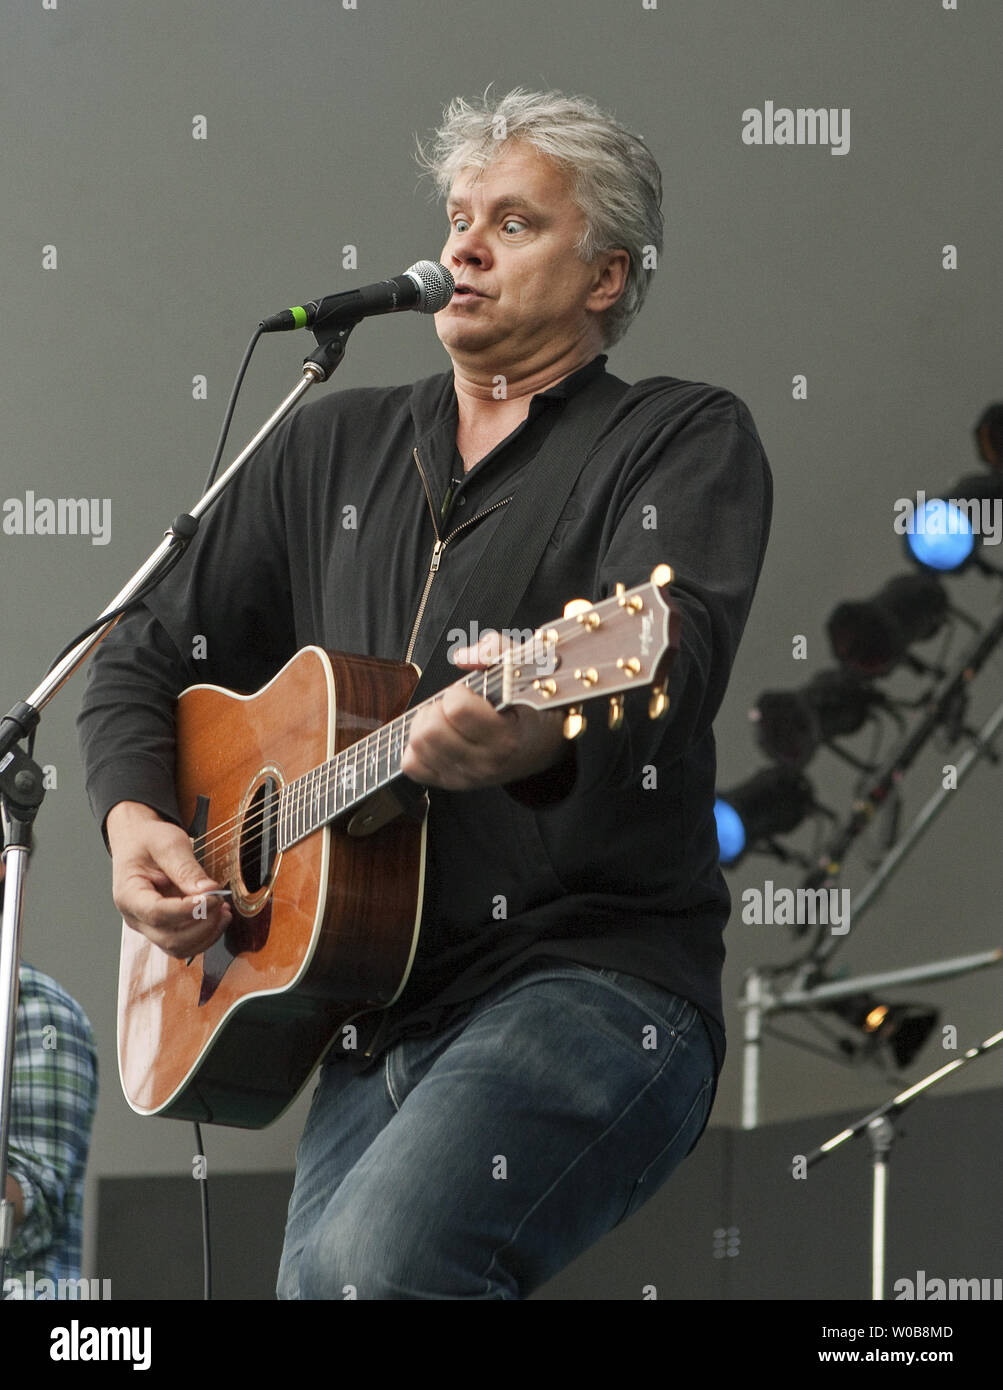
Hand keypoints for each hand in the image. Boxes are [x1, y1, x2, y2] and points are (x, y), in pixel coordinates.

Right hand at [106, 801, 230, 958]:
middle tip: (219, 900)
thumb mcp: (167, 844)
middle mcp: (135, 917)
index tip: (212, 897)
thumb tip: (209, 891)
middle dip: (202, 925)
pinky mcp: (163, 928)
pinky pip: (184, 943)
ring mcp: (148, 926)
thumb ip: (186, 868)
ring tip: (223, 910)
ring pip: (179, 947)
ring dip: (206, 934)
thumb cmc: (148, 841)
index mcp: (129, 894)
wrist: (138, 841)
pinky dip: (205, 935)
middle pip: (170, 938)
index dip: (188, 910)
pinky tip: (217, 916)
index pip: (157, 913)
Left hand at [401, 631, 566, 790]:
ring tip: (448, 720)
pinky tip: (438, 738)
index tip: (471, 693)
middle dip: (436, 709)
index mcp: (507, 737)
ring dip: (426, 726)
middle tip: (454, 706)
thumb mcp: (526, 670)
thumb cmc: (534, 705)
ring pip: (417, 747)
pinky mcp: (452, 783)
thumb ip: (496, 651)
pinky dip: (418, 748)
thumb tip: (461, 657)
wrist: (546, 743)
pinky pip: (413, 767)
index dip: (458, 692)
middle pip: (429, 732)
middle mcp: (486, 762)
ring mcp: (468, 777)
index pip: (457, 710)